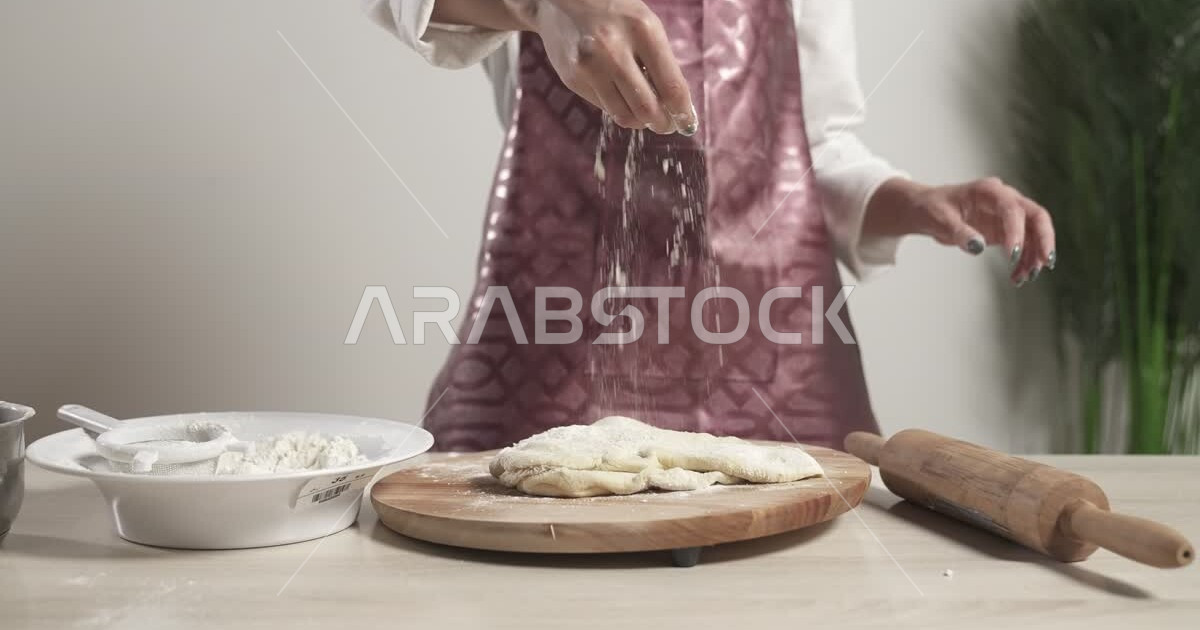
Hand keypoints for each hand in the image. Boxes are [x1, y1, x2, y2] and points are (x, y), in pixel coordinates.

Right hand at [507, 0, 697, 133]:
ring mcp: (590, 66)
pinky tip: (618, 94)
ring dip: (639, 121)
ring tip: (644, 114)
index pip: (671, 86)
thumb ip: (660, 62)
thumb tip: (676, 106)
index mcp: (643, 30)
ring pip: (623, 115)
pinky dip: (617, 107)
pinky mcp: (572, 78)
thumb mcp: (644, 24)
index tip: (687, 123)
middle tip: (666, 125)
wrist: (560, 0)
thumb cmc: (613, 12)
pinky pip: (603, 106)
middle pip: (647, 108)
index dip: (683, 112)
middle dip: (662, 123)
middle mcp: (615, 49)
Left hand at [865, 177, 1056, 284]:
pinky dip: (1023, 261)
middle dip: (1044, 239)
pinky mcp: (1005, 230)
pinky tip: (1018, 277)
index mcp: (988, 191)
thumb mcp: (939, 219)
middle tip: (1046, 263)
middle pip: (1036, 215)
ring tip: (1027, 277)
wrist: (927, 210)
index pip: (1012, 208)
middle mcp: (1004, 199)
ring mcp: (1007, 216)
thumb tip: (977, 247)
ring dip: (1034, 255)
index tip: (1012, 255)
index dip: (1016, 231)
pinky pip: (1023, 246)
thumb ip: (958, 232)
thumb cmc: (932, 208)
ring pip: (1033, 233)